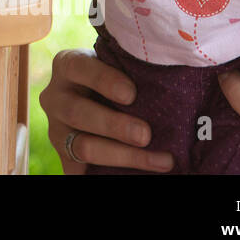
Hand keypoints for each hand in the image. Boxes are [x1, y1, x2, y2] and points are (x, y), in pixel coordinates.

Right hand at [40, 48, 173, 173]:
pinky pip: (80, 171)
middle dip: (114, 125)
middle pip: (77, 112)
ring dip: (123, 156)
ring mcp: (56, 129)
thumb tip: (184, 79)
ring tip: (161, 161)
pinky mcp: (63, 156)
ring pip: (82, 146)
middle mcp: (55, 97)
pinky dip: (110, 172)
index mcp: (67, 65)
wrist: (96, 99)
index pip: (79, 68)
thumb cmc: (119, 77)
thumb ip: (134, 68)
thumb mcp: (119, 65)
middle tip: (146, 134)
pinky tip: (140, 174)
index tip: (132, 94)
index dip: (104, 81)